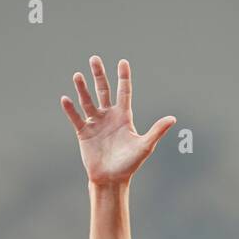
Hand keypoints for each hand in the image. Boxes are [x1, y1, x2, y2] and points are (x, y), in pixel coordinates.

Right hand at [61, 56, 175, 185]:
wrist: (112, 179)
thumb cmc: (130, 164)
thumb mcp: (145, 146)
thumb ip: (157, 131)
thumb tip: (173, 118)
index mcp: (124, 116)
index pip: (124, 92)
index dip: (123, 77)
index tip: (123, 62)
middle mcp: (108, 116)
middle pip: (103, 90)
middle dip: (99, 75)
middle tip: (94, 58)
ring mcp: (95, 123)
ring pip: (87, 101)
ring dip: (82, 88)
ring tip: (78, 75)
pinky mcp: (84, 133)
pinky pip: (76, 118)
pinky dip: (70, 109)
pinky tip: (65, 98)